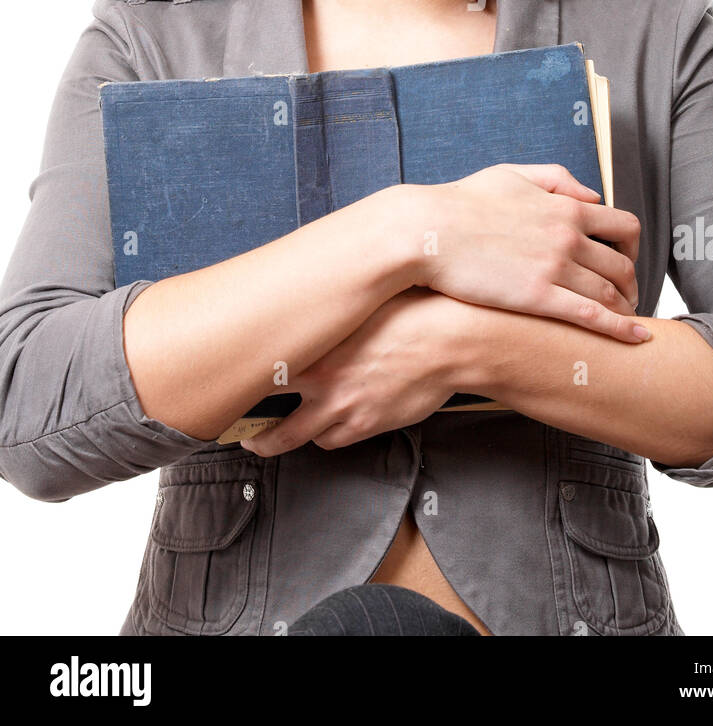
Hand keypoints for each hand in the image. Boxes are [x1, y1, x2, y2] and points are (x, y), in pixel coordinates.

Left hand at [239, 288, 473, 455]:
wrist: (449, 343)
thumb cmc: (413, 314)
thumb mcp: (362, 305)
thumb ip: (330, 315)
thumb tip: (310, 310)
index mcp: (317, 348)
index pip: (263, 370)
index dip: (241, 379)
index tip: (228, 382)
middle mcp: (324, 382)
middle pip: (270, 416)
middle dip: (249, 431)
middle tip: (234, 432)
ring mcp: (343, 408)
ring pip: (295, 437)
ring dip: (280, 438)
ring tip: (264, 440)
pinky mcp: (366, 425)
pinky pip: (331, 441)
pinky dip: (323, 437)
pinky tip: (320, 430)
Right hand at [403, 163, 647, 341]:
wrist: (428, 230)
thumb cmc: (462, 203)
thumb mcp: (513, 174)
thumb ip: (556, 179)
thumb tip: (590, 195)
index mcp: (565, 206)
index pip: (625, 226)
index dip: (633, 247)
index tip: (627, 260)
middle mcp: (569, 236)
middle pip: (624, 264)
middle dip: (632, 283)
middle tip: (627, 296)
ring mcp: (555, 268)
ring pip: (612, 292)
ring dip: (626, 308)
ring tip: (626, 320)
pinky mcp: (538, 297)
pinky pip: (592, 316)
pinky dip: (621, 328)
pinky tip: (637, 338)